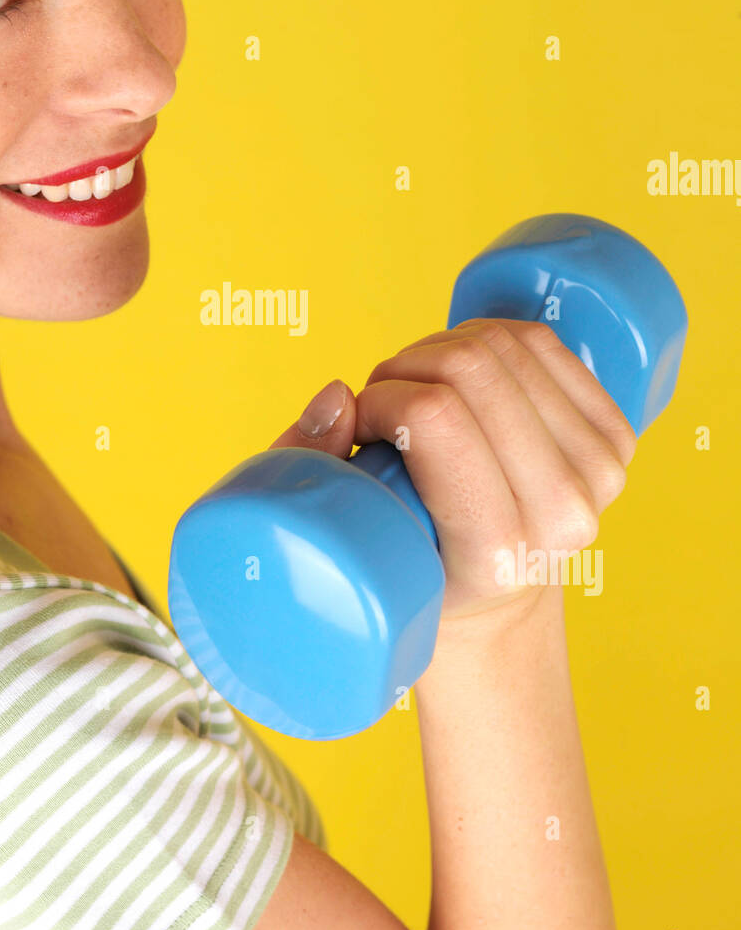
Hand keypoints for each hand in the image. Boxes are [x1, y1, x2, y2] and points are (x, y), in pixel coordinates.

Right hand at [270, 319, 636, 615]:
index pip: (435, 417)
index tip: (363, 422)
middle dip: (405, 367)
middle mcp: (563, 517)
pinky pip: (539, 341)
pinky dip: (485, 336)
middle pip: (471, 369)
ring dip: (439, 348)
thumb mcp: (346, 531)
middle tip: (385, 402)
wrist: (495, 593)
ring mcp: (601, 475)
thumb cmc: (408, 561)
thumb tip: (339, 392)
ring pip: (503, 345)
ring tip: (417, 390)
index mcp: (496, 553)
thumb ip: (312, 463)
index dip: (382, 397)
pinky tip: (460, 373)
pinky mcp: (617, 438)